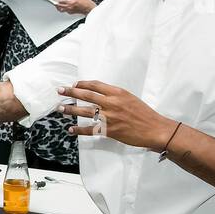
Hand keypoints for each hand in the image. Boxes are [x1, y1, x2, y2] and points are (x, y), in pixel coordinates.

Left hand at [53, 0, 93, 14]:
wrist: (89, 8)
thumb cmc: (85, 2)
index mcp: (70, 2)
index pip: (59, 0)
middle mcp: (68, 7)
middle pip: (57, 6)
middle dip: (53, 2)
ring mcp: (69, 10)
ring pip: (59, 9)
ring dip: (57, 6)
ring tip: (56, 2)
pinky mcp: (70, 12)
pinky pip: (64, 11)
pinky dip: (62, 8)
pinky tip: (63, 5)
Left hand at [57, 80, 174, 149]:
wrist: (155, 129)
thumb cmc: (144, 114)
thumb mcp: (130, 98)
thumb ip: (115, 96)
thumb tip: (100, 95)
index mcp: (118, 93)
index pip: (95, 85)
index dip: (82, 84)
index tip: (74, 84)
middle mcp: (112, 103)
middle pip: (86, 95)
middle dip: (70, 92)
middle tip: (59, 90)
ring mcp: (110, 117)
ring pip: (85, 111)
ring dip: (70, 109)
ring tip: (60, 108)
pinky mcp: (109, 130)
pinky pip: (90, 129)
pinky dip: (79, 130)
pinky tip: (71, 130)